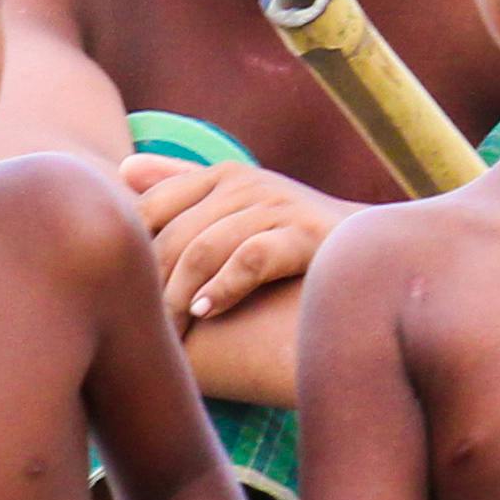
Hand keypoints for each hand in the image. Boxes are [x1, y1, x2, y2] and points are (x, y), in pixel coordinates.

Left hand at [119, 156, 346, 324]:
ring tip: (169, 330)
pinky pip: (251, 257)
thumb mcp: (238, 207)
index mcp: (222, 176)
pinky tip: (208, 312)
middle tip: (137, 327)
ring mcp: (278, 205)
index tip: (121, 295)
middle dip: (151, 284)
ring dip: (180, 293)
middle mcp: (246, 184)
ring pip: (205, 247)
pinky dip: (225, 285)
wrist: (378, 251)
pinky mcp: (306, 234)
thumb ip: (183, 185)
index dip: (132, 252)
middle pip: (173, 233)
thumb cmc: (297, 236)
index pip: (151, 208)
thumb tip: (124, 169)